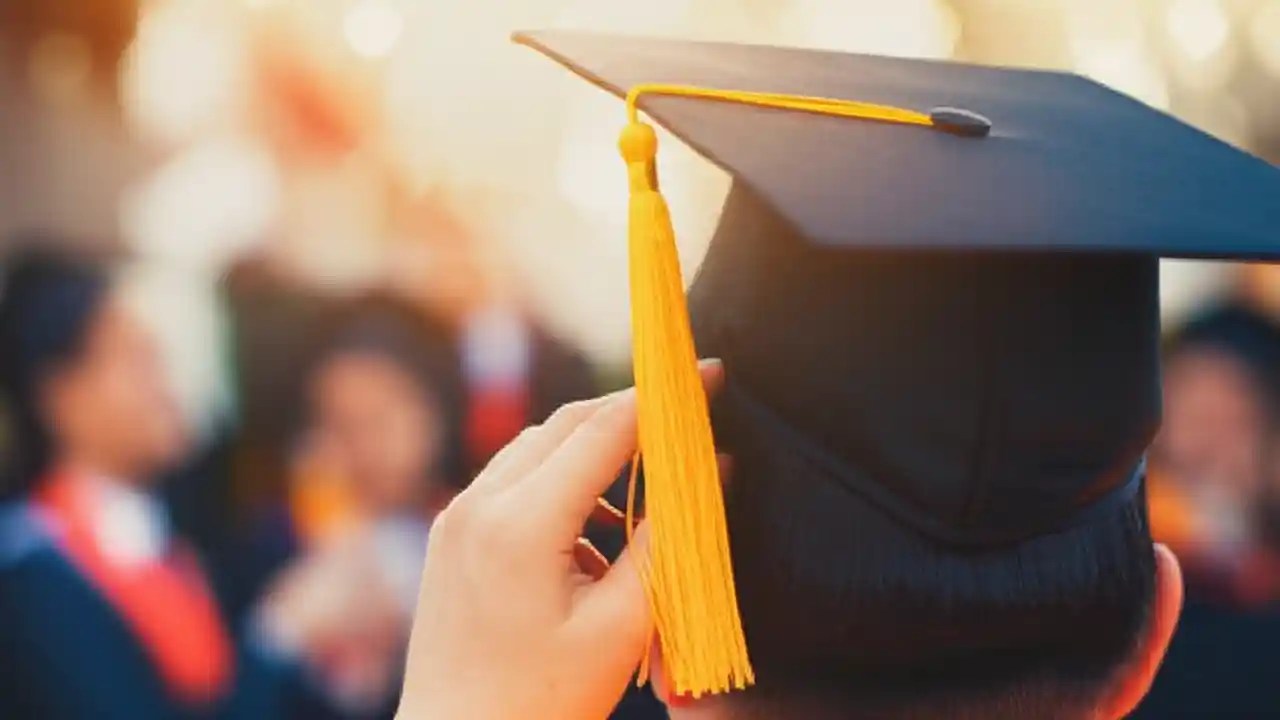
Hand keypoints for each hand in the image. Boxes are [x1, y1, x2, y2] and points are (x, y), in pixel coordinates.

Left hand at [397, 360, 723, 719]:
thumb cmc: (541, 705)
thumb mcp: (621, 627)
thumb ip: (666, 541)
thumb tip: (711, 471)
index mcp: (520, 525)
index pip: (604, 430)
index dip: (663, 398)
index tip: (708, 373)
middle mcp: (478, 505)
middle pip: (567, 424)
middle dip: (630, 415)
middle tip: (687, 420)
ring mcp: (455, 518)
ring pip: (537, 448)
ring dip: (593, 451)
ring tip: (643, 501)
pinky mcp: (448, 536)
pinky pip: (511, 481)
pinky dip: (559, 483)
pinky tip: (592, 537)